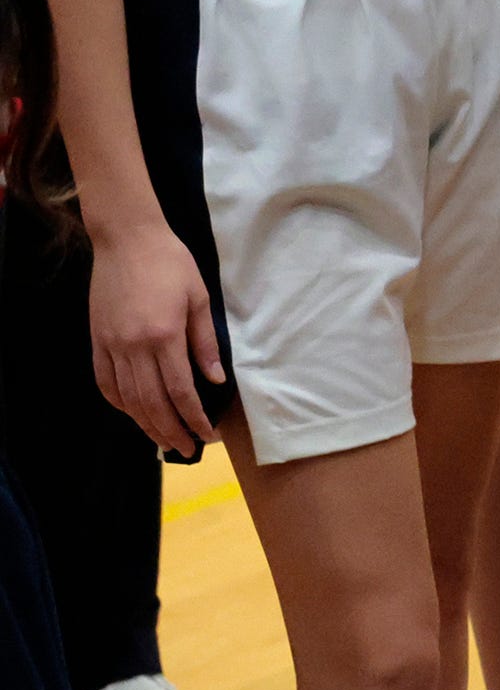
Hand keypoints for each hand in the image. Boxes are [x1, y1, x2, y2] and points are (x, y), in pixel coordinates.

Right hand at [88, 217, 221, 455]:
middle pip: (151, 403)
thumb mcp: (199, 297)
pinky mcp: (97, 341)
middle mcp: (133, 346)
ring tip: (164, 442)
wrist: (127, 239)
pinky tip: (134, 414)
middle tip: (188, 450)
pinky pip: (106, 382)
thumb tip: (214, 381)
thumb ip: (205, 342)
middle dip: (171, 431)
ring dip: (146, 424)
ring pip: (127, 398)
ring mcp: (111, 345)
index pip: (179, 391)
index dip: (194, 418)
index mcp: (164, 336)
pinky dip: (120, 403)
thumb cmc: (171, 263)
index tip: (208, 436)